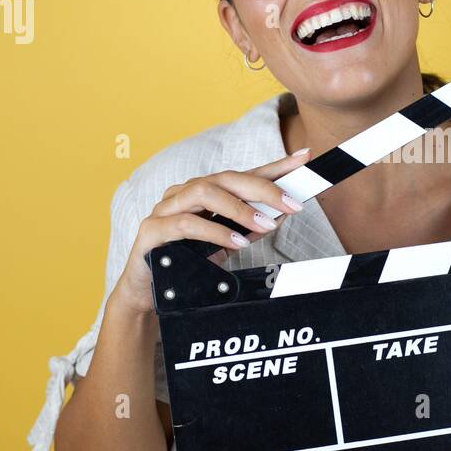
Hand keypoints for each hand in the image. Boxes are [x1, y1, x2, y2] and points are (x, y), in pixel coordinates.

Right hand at [109, 148, 312, 314]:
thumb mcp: (225, 245)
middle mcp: (185, 193)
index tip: (302, 159)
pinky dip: (215, 232)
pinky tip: (236, 242)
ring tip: (265, 225)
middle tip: (293, 203)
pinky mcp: (152, 229)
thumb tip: (278, 215)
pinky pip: (186, 224)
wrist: (148, 291)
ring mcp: (166, 208)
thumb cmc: (186, 263)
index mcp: (205, 194)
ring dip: (239, 209)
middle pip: (227, 178)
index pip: (243, 175)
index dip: (274, 166)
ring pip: (204, 193)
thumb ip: (248, 229)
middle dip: (263, 189)